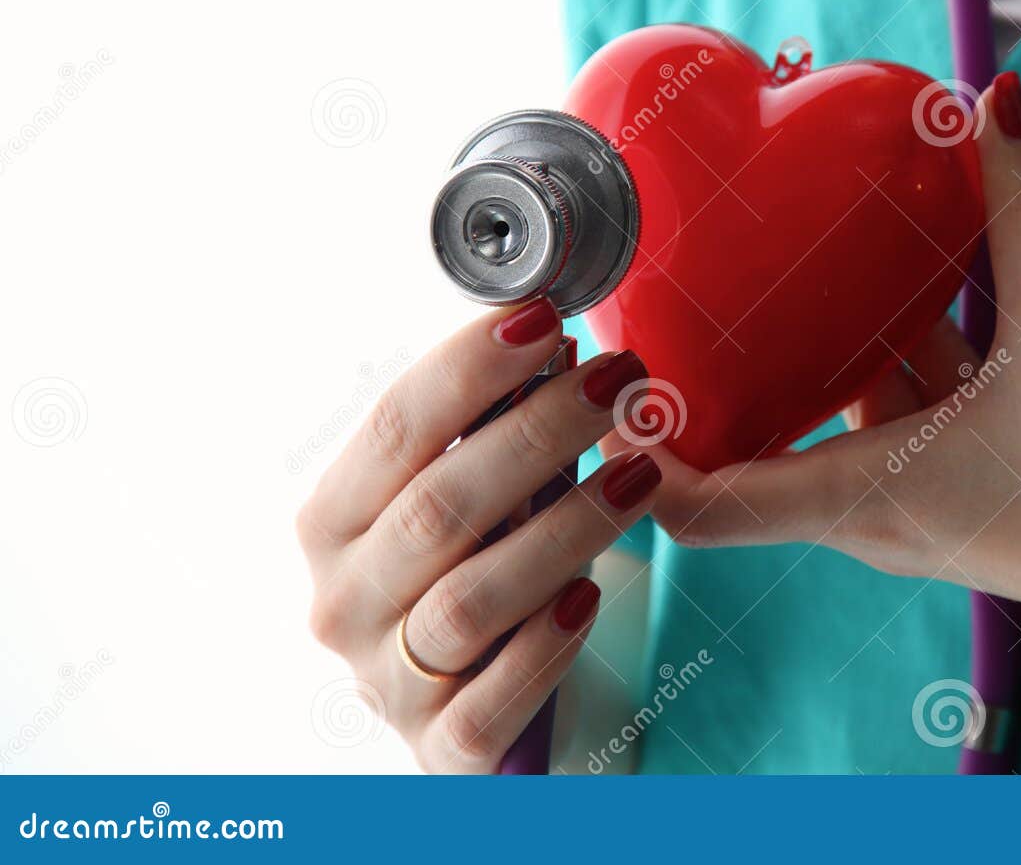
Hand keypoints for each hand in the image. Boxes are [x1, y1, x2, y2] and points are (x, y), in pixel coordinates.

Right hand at [295, 303, 659, 772]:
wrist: (476, 710)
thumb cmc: (475, 572)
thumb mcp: (469, 500)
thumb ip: (489, 434)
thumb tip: (548, 336)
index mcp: (332, 522)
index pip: (396, 428)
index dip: (469, 369)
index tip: (544, 318)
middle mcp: (341, 602)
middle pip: (439, 506)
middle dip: (538, 433)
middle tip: (618, 383)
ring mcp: (384, 682)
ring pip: (471, 601)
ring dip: (564, 529)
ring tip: (640, 475)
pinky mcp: (439, 749)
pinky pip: (490, 705)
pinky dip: (540, 649)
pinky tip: (589, 598)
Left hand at [643, 72, 1020, 649]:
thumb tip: (994, 105)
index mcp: (859, 495)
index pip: (698, 507)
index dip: (634, 458)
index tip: (605, 384)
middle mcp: (868, 509)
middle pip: (759, 445)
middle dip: (724, 372)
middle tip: (687, 286)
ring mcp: (914, 503)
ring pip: (843, 413)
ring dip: (824, 348)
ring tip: (793, 258)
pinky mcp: (961, 488)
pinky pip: (901, 416)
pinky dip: (895, 358)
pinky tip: (917, 288)